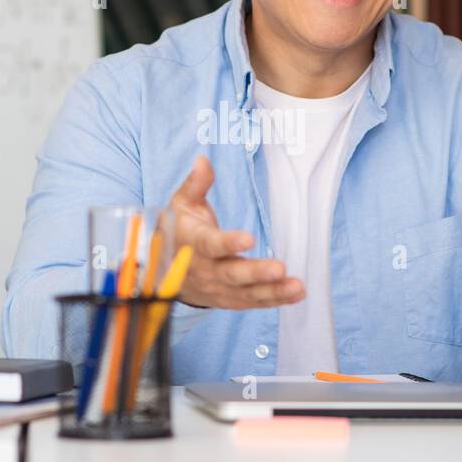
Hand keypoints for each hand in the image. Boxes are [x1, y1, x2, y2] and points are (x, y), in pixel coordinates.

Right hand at [168, 156, 304, 309]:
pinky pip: (252, 302)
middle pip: (231, 274)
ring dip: (272, 291)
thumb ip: (195, 184)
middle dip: (256, 273)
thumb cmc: (179, 230)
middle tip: (279, 268)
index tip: (248, 238)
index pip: (210, 245)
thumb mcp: (181, 204)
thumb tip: (203, 160)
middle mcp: (205, 270)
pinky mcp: (229, 299)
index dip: (228, 243)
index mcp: (192, 244)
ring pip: (245, 293)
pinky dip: (274, 300)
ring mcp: (217, 288)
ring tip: (297, 286)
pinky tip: (296, 294)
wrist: (164, 271)